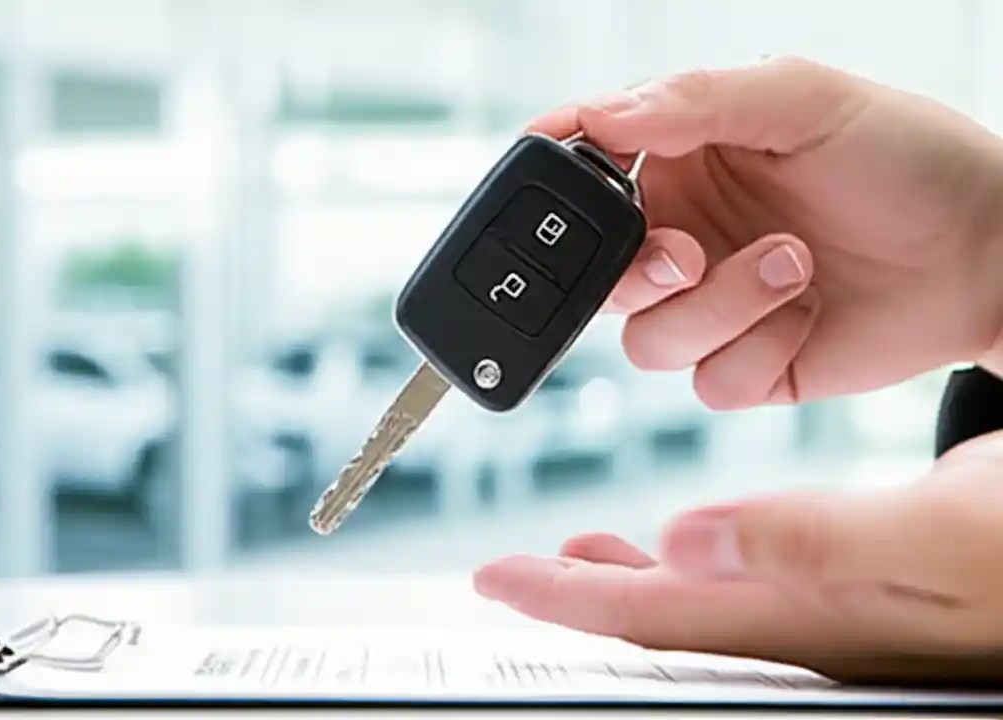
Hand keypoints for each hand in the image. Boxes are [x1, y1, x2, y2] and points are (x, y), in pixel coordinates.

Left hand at [473, 431, 1002, 686]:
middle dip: (576, 596)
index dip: (566, 600)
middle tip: (507, 576)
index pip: (652, 617)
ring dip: (624, 582)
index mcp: (803, 610)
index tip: (493, 580)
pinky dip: (693, 559)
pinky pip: (743, 576)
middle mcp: (801, 617)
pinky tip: (682, 540)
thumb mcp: (932, 535)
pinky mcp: (845, 580)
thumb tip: (684, 540)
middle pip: (657, 614)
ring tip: (571, 559)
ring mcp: (824, 603)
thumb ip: (810, 542)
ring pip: (695, 600)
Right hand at [532, 56, 1002, 406]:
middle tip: (689, 252)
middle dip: (637, 274)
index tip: (542, 185)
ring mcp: (712, 306)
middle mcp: (684, 236)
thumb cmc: (906, 156)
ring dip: (718, 308)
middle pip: (597, 279)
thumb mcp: (803, 98)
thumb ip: (693, 101)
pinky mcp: (746, 365)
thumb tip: (597, 117)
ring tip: (793, 264)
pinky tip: (809, 312)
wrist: (988, 251)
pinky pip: (707, 384)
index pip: (580, 173)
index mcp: (677, 163)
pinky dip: (758, 349)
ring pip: (646, 342)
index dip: (551, 183)